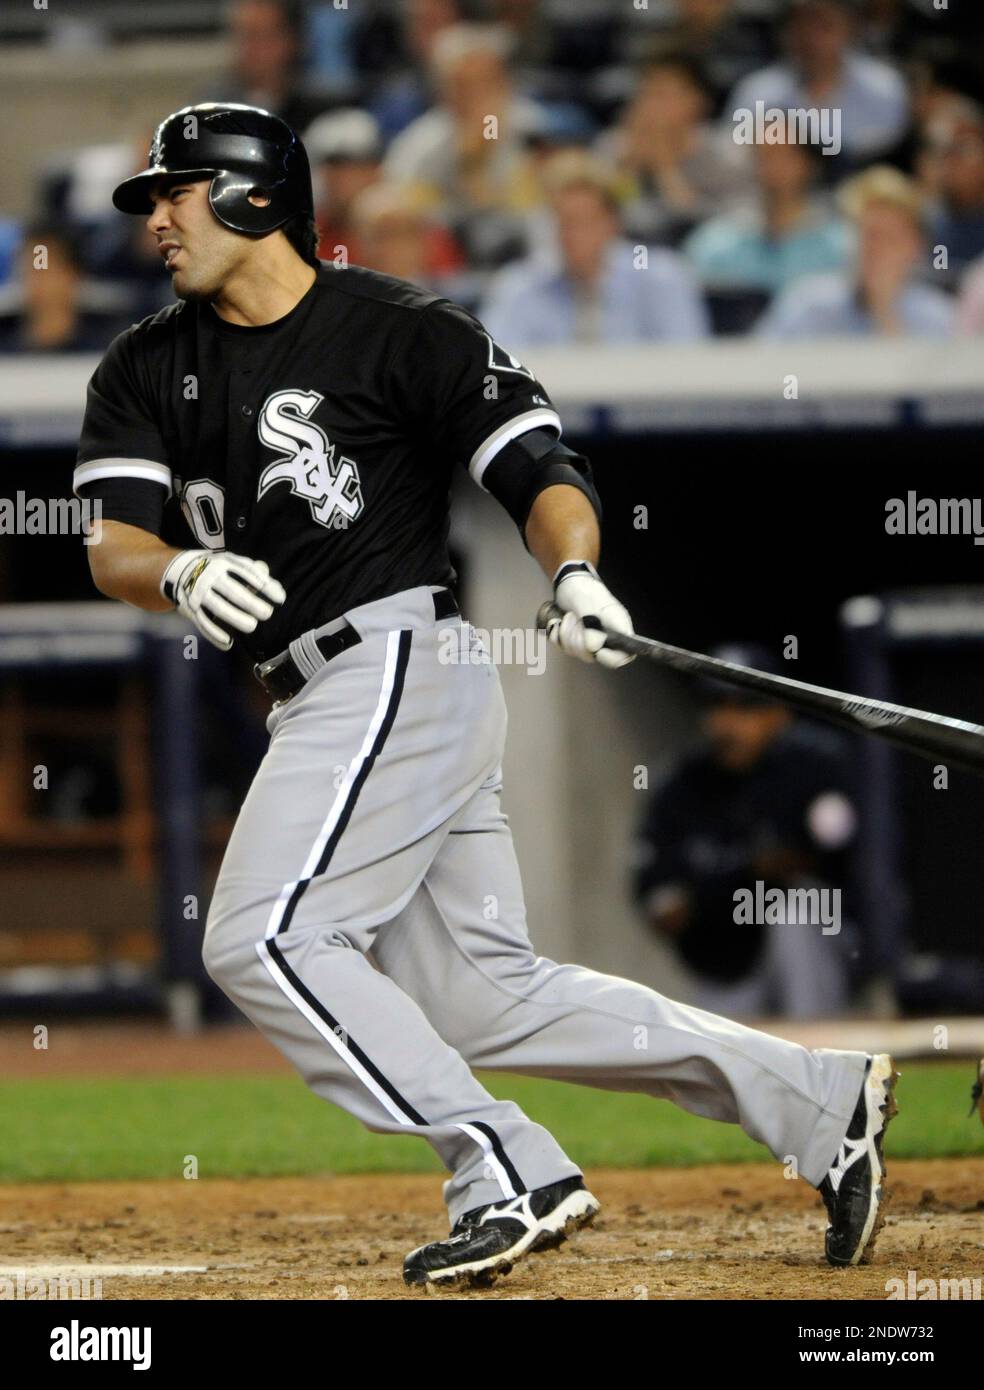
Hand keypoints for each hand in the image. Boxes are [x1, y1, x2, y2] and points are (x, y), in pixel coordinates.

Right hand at [160, 549, 285, 650]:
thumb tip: (276, 587)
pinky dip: (214, 634)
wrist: (179, 570)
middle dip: (251, 603)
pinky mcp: (190, 607)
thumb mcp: (232, 563)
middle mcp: (210, 577)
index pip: (248, 573)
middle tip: (267, 614)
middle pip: (233, 592)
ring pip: (218, 607)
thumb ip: (255, 573)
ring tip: (251, 626)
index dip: (265, 586)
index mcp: (224, 563)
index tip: (280, 598)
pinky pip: (203, 622)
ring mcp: (199, 593)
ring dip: (235, 618)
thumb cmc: (217, 569)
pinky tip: (228, 643)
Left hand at [549, 560, 634, 668]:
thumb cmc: (583, 589)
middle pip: (594, 656)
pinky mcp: (574, 639)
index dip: (611, 658)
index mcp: (617, 627)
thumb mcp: (588, 604)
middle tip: (574, 619)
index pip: (624, 655)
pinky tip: (557, 622)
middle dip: (577, 640)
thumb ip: (592, 625)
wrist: (568, 582)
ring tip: (567, 616)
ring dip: (565, 635)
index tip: (596, 650)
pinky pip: (563, 647)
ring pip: (577, 652)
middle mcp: (606, 636)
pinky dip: (556, 635)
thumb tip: (594, 647)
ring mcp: (589, 639)